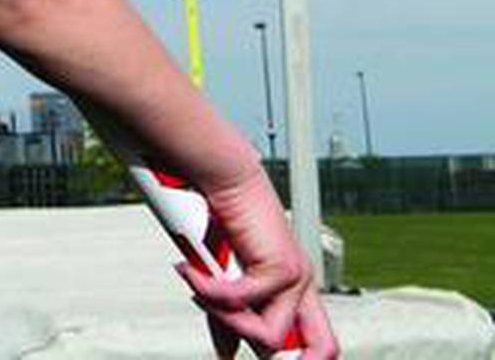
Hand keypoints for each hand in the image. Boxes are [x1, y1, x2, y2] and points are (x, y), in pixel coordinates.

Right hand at [177, 170, 339, 358]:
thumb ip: (232, 316)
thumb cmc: (225, 218)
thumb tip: (228, 356)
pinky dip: (210, 292)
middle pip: (322, 350)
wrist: (225, 174)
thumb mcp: (229, 280)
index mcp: (296, 289)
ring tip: (201, 292)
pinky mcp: (281, 267)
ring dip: (227, 319)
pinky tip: (194, 272)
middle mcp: (303, 285)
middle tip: (239, 344)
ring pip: (269, 335)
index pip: (319, 344)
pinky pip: (243, 301)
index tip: (260, 357)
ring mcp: (296, 277)